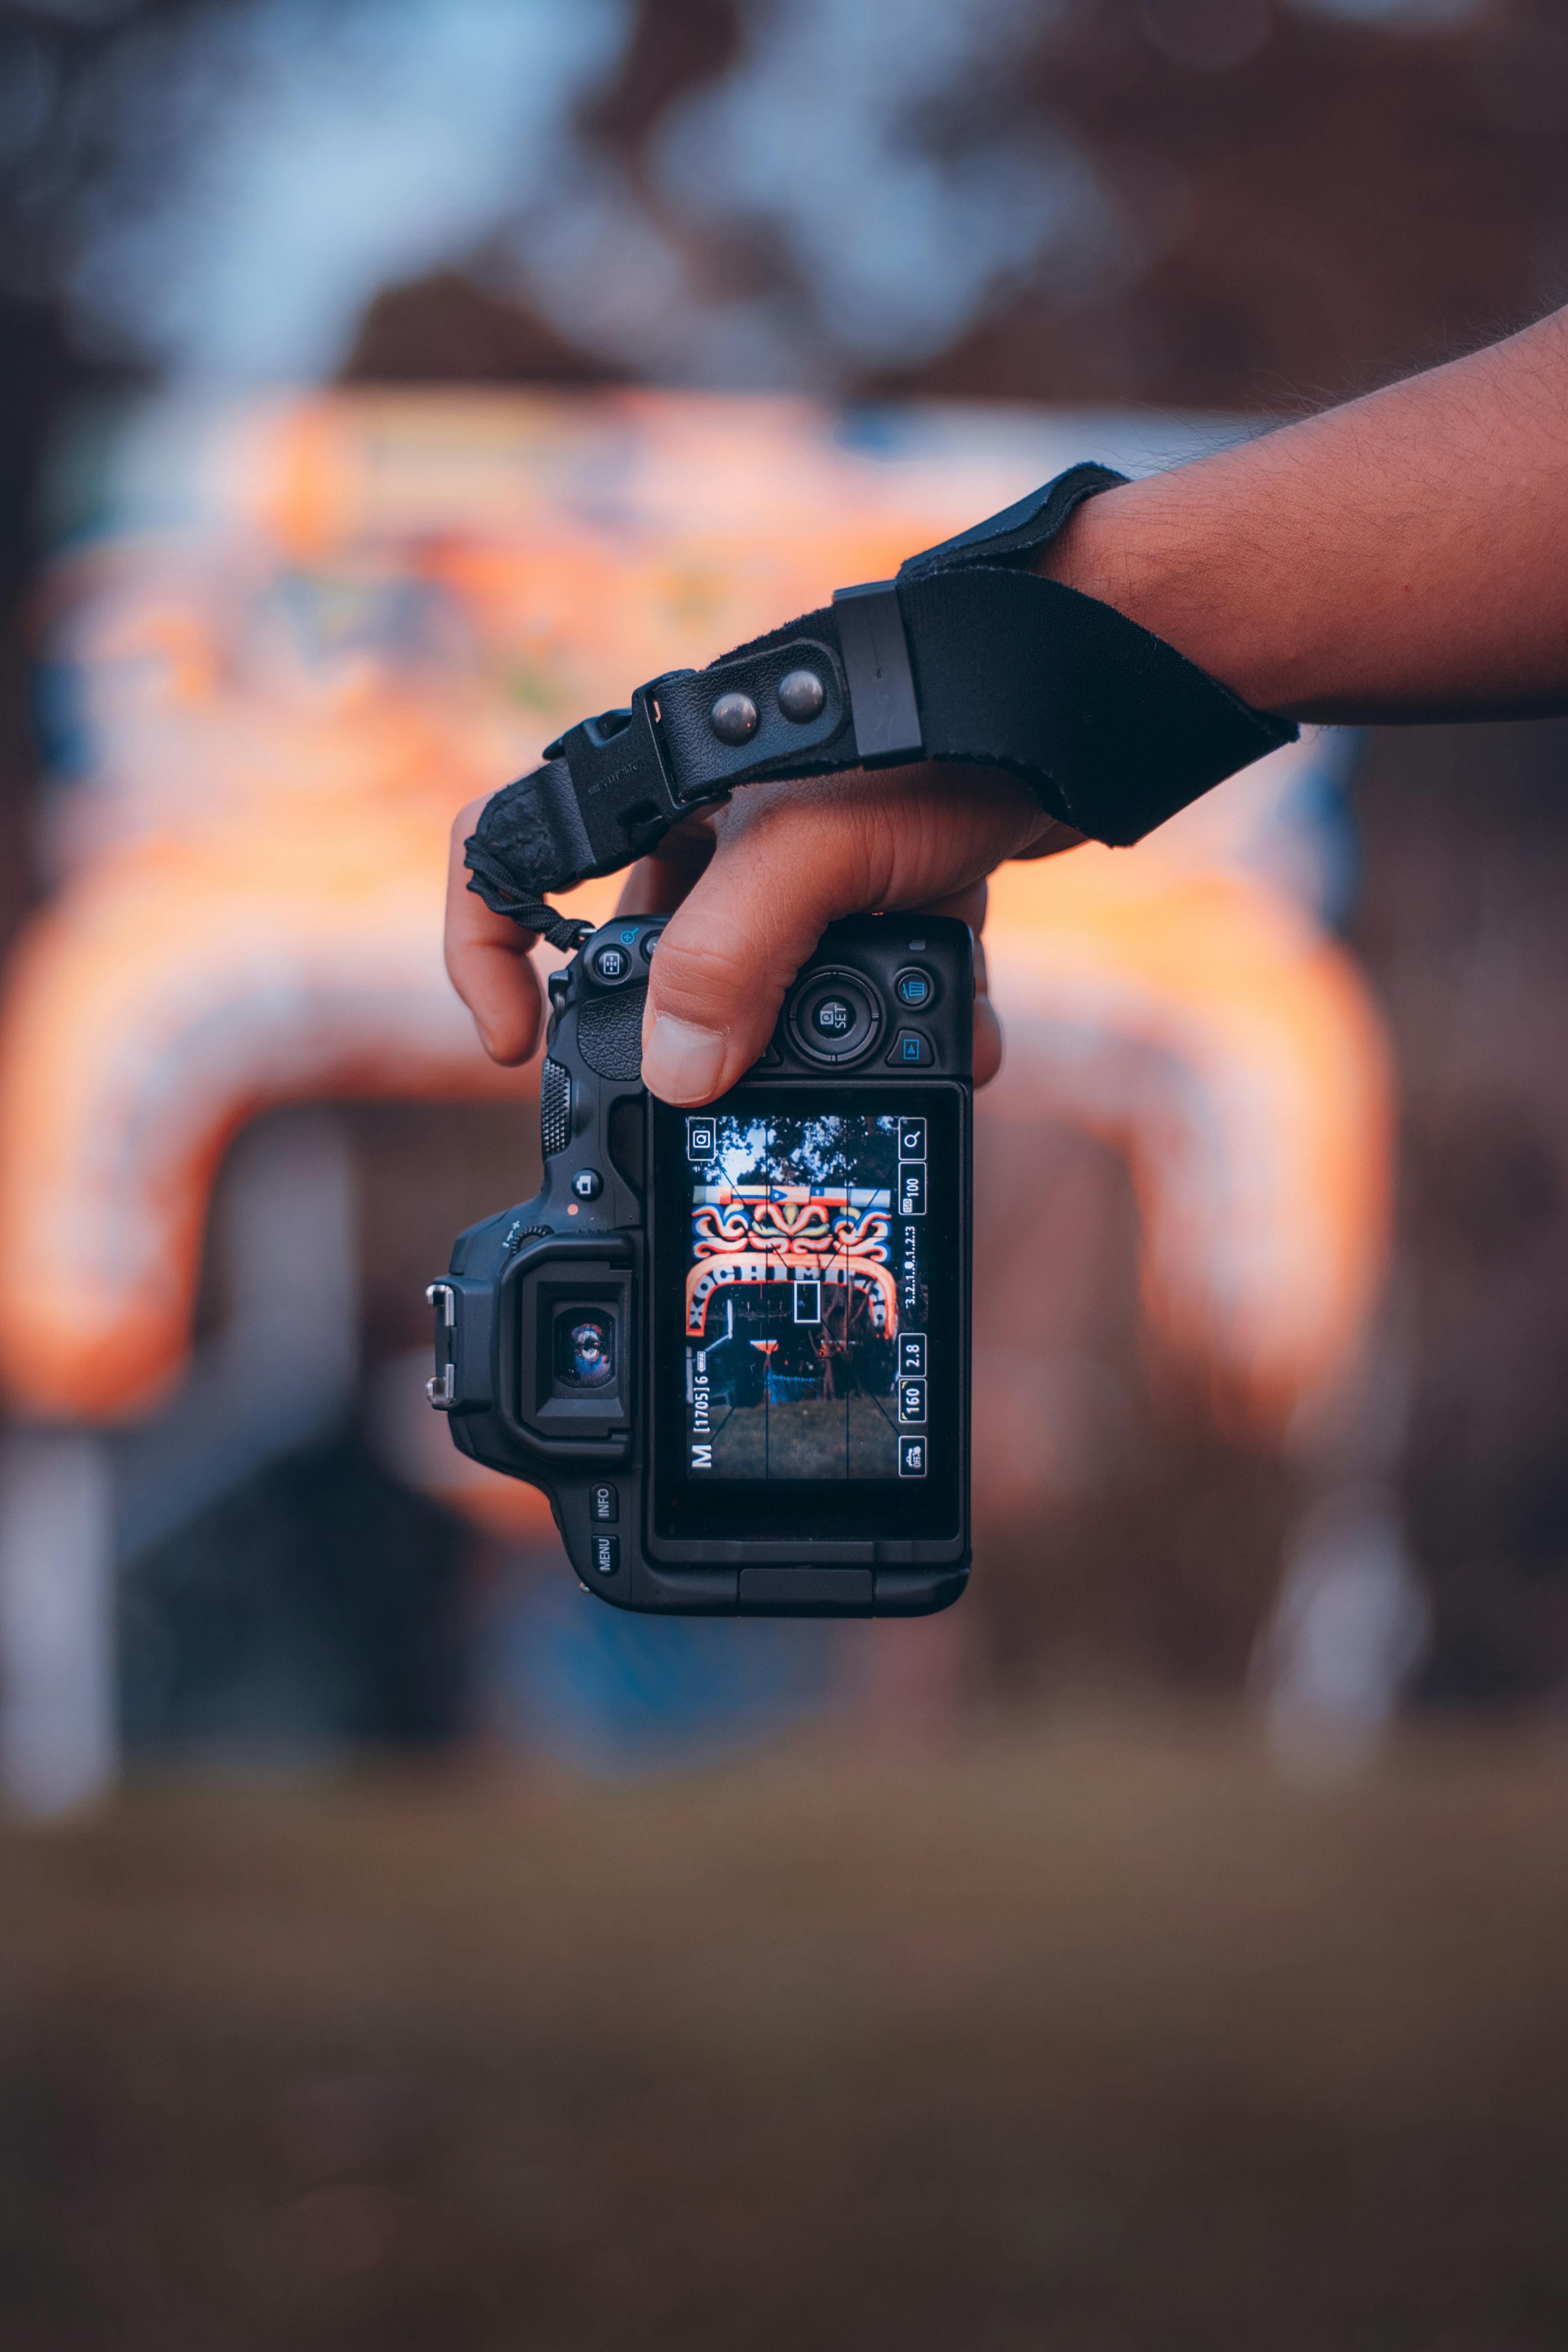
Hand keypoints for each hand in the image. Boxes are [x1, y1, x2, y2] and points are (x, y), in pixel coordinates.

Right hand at [445, 760, 1080, 1104]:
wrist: (1087, 694)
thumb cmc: (942, 737)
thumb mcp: (816, 855)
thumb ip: (732, 959)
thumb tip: (679, 1074)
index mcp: (665, 789)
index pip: (518, 844)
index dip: (486, 944)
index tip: (519, 1045)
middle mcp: (719, 818)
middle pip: (656, 950)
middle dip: (705, 1033)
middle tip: (737, 1095)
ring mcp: (804, 851)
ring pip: (772, 977)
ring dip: (825, 1044)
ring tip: (885, 1080)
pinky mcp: (884, 878)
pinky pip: (868, 974)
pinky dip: (909, 1020)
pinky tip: (960, 1046)